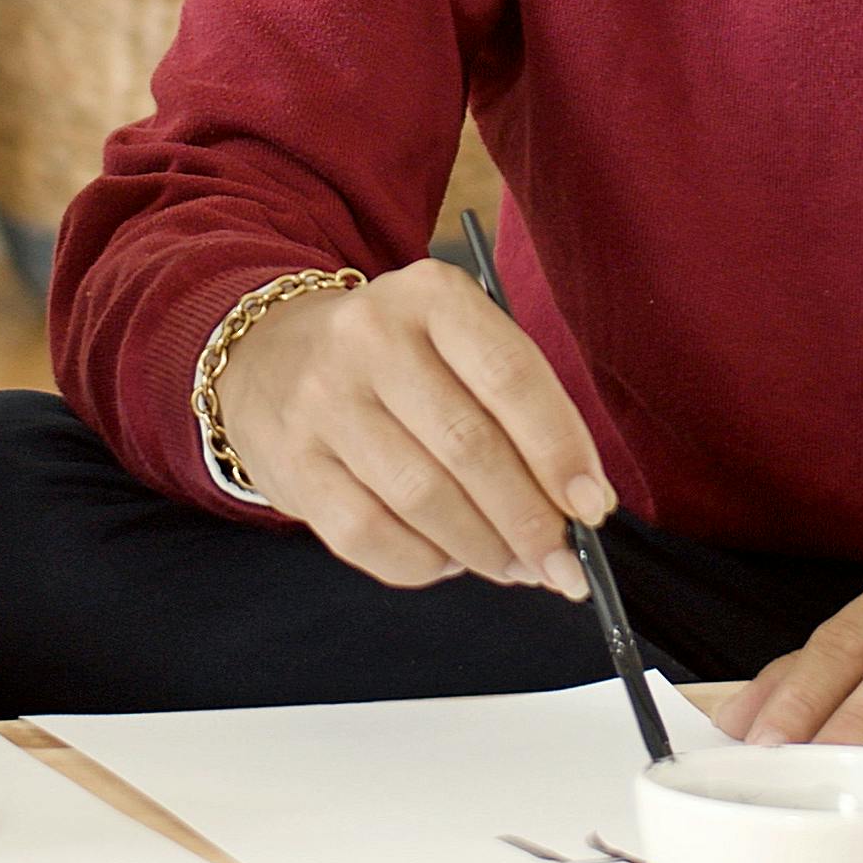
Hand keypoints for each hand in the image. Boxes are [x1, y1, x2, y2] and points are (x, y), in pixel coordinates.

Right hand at [216, 257, 614, 596]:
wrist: (270, 357)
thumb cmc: (393, 359)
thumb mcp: (453, 340)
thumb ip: (515, 406)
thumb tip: (577, 504)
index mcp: (430, 295)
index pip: (510, 377)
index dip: (560, 451)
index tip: (592, 508)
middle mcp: (370, 338)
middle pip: (470, 446)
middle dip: (531, 521)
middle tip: (564, 565)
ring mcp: (323, 401)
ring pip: (423, 499)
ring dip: (484, 550)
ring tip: (516, 567)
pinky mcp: (293, 463)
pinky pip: (370, 536)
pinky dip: (424, 563)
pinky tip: (449, 559)